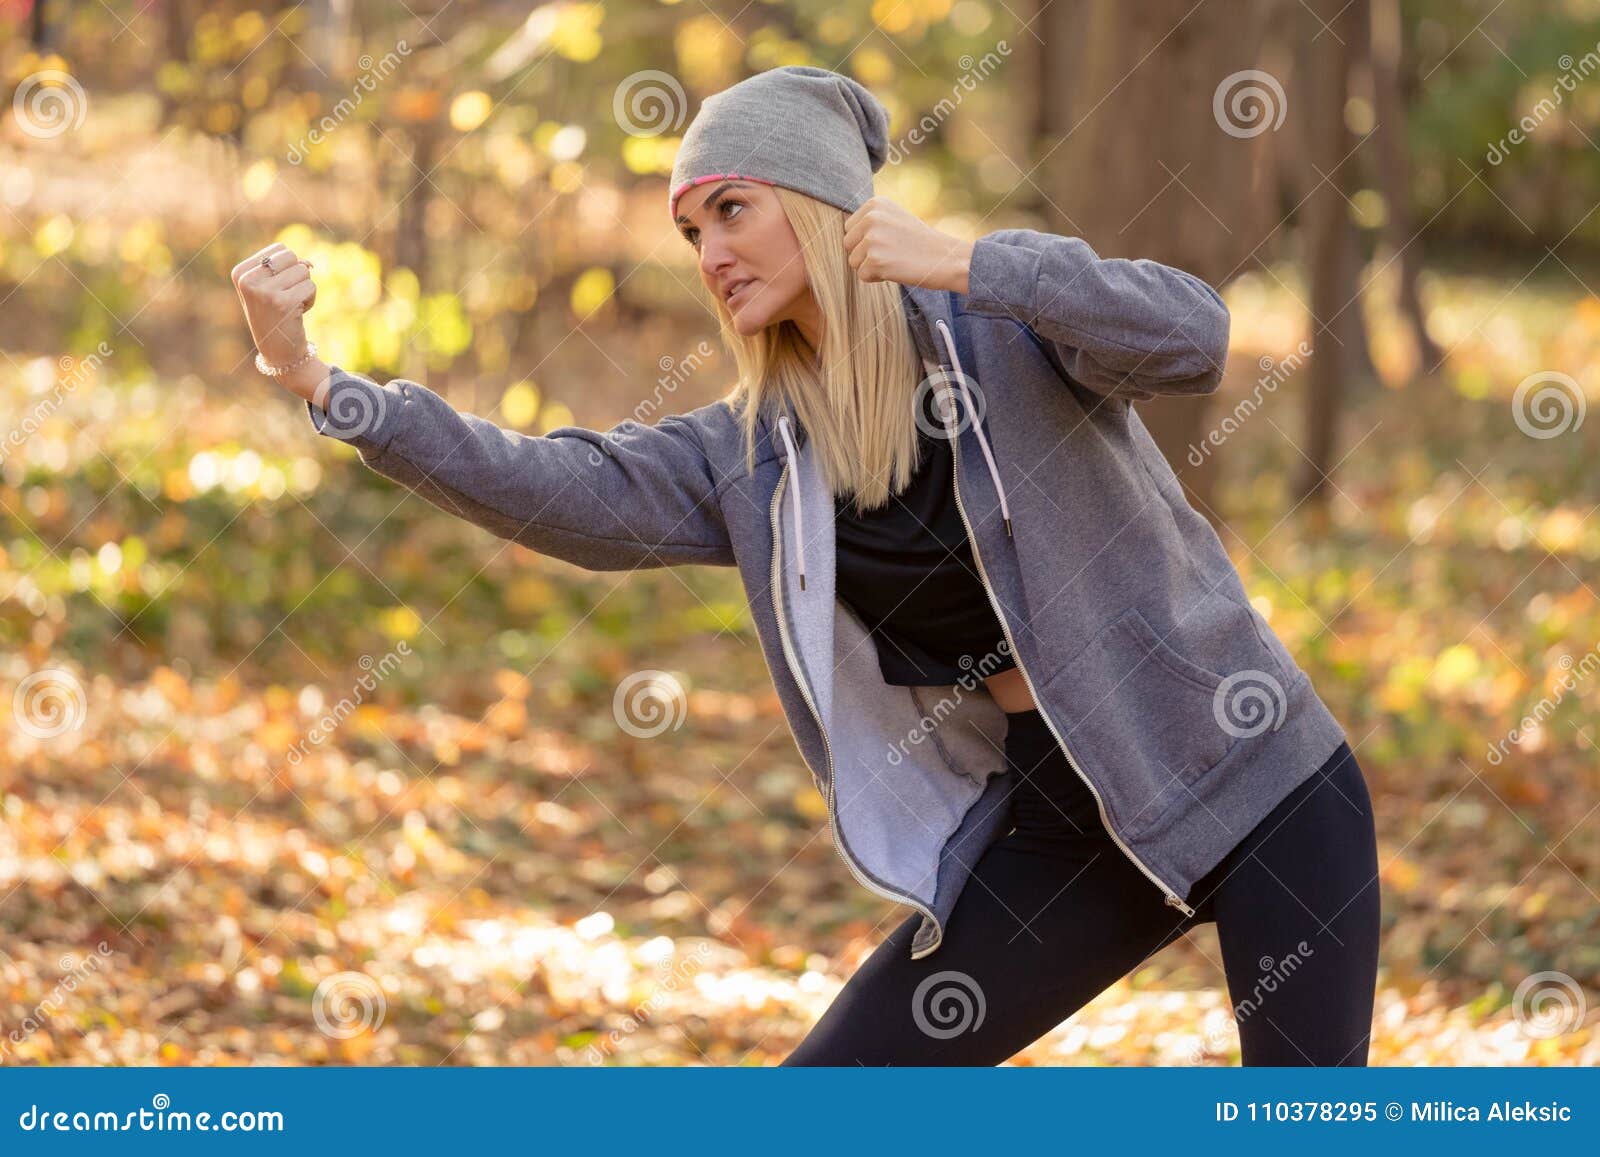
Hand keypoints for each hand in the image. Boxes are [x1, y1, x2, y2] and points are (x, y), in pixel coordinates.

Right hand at [231, 242, 318, 369]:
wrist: (278, 351)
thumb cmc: (276, 315)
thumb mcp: (270, 286)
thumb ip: (284, 267)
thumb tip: (309, 263)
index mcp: (240, 272)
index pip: (280, 249)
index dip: (288, 268)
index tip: (277, 289)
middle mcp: (247, 280)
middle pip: (291, 256)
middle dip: (297, 276)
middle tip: (286, 297)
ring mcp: (264, 291)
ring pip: (303, 270)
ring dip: (304, 289)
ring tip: (291, 306)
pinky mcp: (283, 302)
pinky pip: (311, 286)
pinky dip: (310, 299)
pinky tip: (297, 313)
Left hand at [843, 196, 972, 293]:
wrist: (945, 258)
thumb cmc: (919, 242)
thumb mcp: (894, 218)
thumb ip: (869, 220)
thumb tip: (842, 229)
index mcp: (874, 204)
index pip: (849, 228)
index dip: (866, 240)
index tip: (888, 241)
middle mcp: (871, 217)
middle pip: (848, 245)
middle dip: (865, 254)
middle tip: (891, 252)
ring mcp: (872, 238)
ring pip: (853, 261)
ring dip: (871, 266)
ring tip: (895, 259)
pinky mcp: (875, 260)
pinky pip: (863, 276)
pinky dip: (877, 278)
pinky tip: (896, 269)